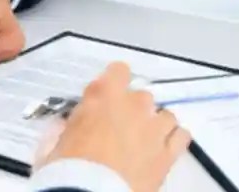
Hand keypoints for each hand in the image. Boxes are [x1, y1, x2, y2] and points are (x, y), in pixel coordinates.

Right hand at [35, 62, 191, 191]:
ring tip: (145, 142)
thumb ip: (66, 127)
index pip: (118, 71)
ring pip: (165, 115)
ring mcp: (154, 129)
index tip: (107, 96)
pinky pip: (182, 136)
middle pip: (142, 96)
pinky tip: (164, 148)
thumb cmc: (67, 168)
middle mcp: (133, 106)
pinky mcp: (168, 154)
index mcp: (104, 96)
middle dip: (133, 109)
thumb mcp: (56, 143)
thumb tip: (66, 125)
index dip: (114, 82)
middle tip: (120, 129)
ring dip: (155, 125)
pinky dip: (174, 139)